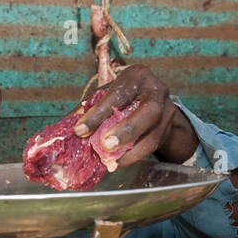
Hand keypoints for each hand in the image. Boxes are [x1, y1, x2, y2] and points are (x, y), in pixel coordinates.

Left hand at [72, 65, 198, 166]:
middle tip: (106, 145)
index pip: (119, 93)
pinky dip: (134, 157)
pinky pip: (153, 146)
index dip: (99, 112)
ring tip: (110, 161)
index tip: (80, 130)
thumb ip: (89, 108)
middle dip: (127, 130)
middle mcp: (156, 90)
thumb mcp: (106, 94)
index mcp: (137, 76)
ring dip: (131, 151)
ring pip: (153, 134)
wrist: (152, 101)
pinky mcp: (168, 129)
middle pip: (148, 111)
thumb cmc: (123, 95)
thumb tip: (69, 129)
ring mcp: (167, 110)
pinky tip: (118, 162)